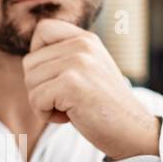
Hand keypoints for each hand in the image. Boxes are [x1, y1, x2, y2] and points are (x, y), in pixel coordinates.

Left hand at [22, 18, 159, 160]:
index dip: (38, 55)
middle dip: (39, 87)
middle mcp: (82, 45)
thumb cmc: (106, 107)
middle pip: (30, 62)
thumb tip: (29, 61)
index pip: (43, 29)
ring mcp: (78, 63)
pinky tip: (69, 117)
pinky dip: (46, 115)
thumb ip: (65, 58)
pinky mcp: (70, 84)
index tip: (55, 78)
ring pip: (30, 82)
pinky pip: (36, 99)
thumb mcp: (90, 71)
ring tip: (69, 108)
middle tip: (65, 101)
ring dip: (43, 103)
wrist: (133, 131)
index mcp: (87, 39)